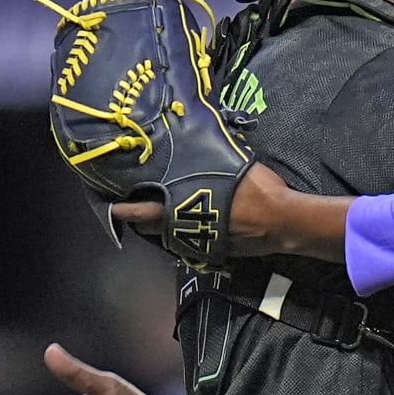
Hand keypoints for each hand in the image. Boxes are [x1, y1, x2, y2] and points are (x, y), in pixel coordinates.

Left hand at [111, 164, 297, 257]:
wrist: (281, 220)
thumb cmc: (258, 189)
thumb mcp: (233, 164)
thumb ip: (212, 159)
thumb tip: (204, 142)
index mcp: (184, 204)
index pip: (143, 209)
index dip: (125, 209)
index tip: (112, 206)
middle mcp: (185, 226)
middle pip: (150, 227)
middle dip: (139, 218)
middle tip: (132, 208)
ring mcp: (197, 242)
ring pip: (169, 236)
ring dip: (162, 226)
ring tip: (160, 214)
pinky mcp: (212, 251)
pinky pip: (190, 241)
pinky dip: (185, 233)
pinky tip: (191, 223)